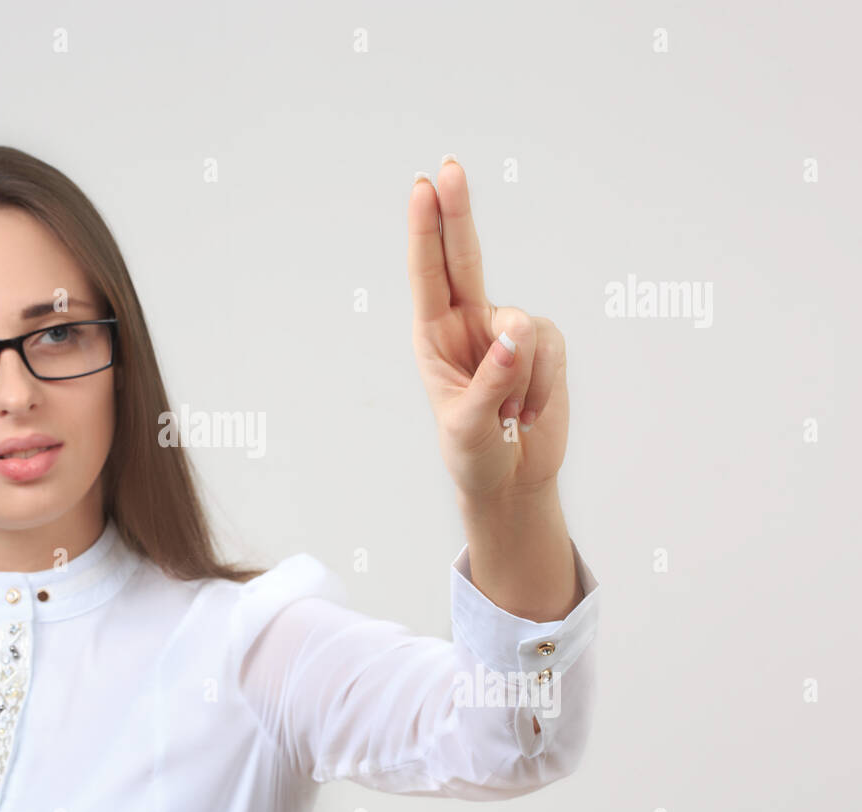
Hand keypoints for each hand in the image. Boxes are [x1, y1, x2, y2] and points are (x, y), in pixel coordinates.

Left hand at [408, 156, 570, 500]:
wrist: (510, 481)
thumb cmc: (472, 454)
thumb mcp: (469, 426)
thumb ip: (491, 380)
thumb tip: (519, 331)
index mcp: (433, 337)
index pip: (428, 275)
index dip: (426, 231)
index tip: (424, 187)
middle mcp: (468, 324)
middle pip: (465, 258)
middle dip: (457, 213)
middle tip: (448, 167)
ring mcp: (508, 333)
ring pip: (524, 328)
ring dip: (520, 380)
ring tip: (506, 419)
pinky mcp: (544, 347)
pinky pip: (551, 349)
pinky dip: (542, 387)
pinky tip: (526, 416)